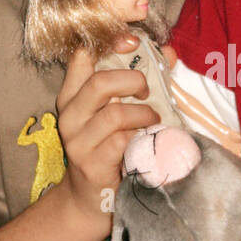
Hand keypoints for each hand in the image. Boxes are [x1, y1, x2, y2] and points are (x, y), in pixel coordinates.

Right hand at [55, 47, 158, 226]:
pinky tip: (147, 141)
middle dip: (134, 81)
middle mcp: (70, 114)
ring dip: (143, 114)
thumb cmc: (110, 147)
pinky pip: (122, 142)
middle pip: (100, 82)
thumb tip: (170, 52)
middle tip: (148, 92)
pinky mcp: (91, 164)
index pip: (81, 54)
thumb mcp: (119, 110)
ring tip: (152, 120)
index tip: (133, 42)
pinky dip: (141, 138)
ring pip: (114, 114)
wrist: (91, 199)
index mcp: (73, 94)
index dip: (109, 41)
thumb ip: (141, 80)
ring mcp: (78, 141)